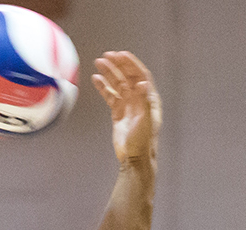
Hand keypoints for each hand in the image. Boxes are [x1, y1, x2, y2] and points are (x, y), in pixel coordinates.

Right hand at [93, 51, 159, 166]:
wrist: (135, 159)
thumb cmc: (143, 141)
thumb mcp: (145, 121)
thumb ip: (143, 101)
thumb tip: (142, 83)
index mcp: (149, 99)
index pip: (140, 75)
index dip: (131, 64)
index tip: (120, 54)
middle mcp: (139, 100)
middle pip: (128, 77)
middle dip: (118, 65)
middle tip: (107, 55)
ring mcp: (128, 106)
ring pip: (118, 84)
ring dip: (109, 73)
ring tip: (98, 62)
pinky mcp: (118, 113)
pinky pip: (110, 96)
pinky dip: (103, 87)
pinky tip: (96, 79)